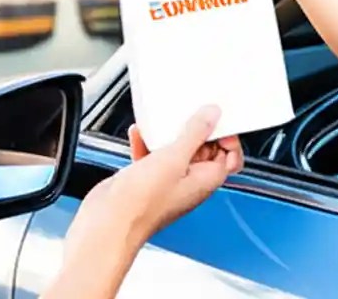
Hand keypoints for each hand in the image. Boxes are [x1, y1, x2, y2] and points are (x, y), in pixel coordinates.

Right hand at [66, 106, 242, 249]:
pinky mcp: (146, 180)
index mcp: (205, 180)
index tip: (215, 120)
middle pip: (203, 150)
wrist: (108, 223)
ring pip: (176, 151)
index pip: (229, 155)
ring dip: (170, 135)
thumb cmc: (142, 204)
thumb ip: (195, 134)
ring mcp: (167, 181)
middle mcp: (189, 183)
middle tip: (188, 114)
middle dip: (196, 130)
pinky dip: (147, 144)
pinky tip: (139, 133)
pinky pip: (152, 156)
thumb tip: (214, 115)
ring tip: (163, 120)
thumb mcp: (174, 158)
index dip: (227, 136)